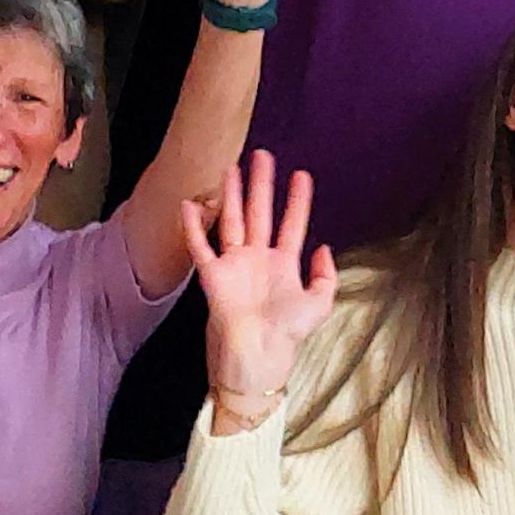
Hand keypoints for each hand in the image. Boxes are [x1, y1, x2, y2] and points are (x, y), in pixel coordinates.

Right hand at [188, 149, 338, 399]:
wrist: (257, 358)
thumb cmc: (287, 335)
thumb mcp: (319, 304)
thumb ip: (326, 275)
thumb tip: (323, 247)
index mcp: (284, 264)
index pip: (293, 224)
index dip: (298, 200)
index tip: (302, 174)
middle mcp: (258, 259)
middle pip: (260, 213)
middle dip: (262, 184)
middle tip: (263, 155)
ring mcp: (234, 266)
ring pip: (232, 221)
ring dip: (231, 194)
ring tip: (231, 166)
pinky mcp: (213, 277)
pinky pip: (201, 247)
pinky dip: (194, 226)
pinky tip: (189, 203)